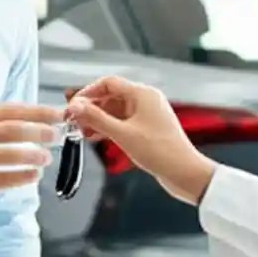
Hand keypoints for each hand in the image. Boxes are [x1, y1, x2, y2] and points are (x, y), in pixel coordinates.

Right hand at [0, 104, 59, 204]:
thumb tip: (21, 123)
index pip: (10, 110)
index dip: (37, 111)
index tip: (57, 113)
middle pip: (14, 129)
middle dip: (40, 131)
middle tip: (57, 135)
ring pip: (10, 153)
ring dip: (34, 155)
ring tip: (47, 158)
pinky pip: (0, 179)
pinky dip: (21, 177)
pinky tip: (33, 176)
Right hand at [66, 76, 216, 204]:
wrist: (184, 173)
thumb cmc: (160, 152)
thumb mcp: (122, 134)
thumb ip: (96, 118)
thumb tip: (75, 106)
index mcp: (143, 94)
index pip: (108, 83)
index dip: (88, 92)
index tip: (73, 105)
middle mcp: (146, 100)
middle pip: (110, 96)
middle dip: (91, 108)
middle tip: (73, 120)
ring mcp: (147, 115)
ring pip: (115, 111)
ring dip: (97, 119)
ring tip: (80, 131)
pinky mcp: (146, 129)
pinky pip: (122, 123)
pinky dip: (108, 128)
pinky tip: (94, 136)